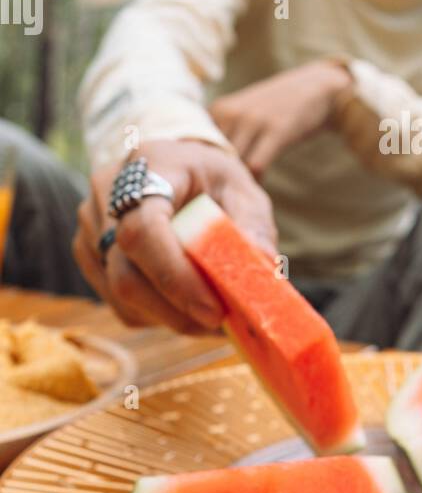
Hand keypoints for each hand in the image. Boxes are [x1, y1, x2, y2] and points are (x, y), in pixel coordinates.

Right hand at [74, 139, 277, 333]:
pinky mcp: (88, 253)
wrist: (176, 167)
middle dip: (176, 310)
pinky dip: (155, 315)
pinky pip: (117, 302)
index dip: (175, 276)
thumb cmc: (212, 179)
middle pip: (125, 272)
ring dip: (169, 318)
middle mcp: (107, 193)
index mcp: (149, 166)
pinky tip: (185, 308)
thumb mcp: (242, 189)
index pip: (144, 229)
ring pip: (119, 294)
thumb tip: (262, 266)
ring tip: (210, 319)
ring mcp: (91, 225)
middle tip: (221, 326)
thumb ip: (252, 224)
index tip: (213, 310)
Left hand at [208, 59, 351, 178]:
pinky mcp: (276, 131)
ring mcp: (253, 121)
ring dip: (237, 180)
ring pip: (233, 163)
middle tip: (226, 192)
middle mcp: (231, 113)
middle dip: (218, 176)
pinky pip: (256, 166)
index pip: (198, 146)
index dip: (204, 165)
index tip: (210, 181)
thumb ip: (225, 132)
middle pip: (213, 157)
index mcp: (219, 109)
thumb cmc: (278, 106)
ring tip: (242, 191)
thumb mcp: (244, 111)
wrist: (316, 88)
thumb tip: (208, 166)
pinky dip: (256, 180)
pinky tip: (259, 183)